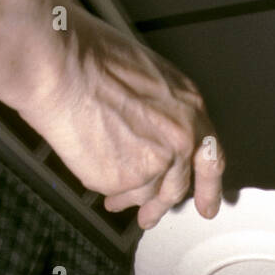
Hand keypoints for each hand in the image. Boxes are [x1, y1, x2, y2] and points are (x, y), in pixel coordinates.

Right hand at [23, 9, 223, 228]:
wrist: (64, 68)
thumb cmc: (94, 59)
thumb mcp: (148, 78)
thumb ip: (160, 113)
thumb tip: (152, 132)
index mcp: (189, 109)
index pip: (210, 158)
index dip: (209, 187)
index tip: (207, 206)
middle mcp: (179, 140)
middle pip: (177, 186)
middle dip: (161, 205)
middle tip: (151, 215)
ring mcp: (154, 163)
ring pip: (146, 194)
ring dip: (131, 200)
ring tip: (116, 201)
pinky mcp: (124, 179)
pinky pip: (116, 190)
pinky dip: (107, 189)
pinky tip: (99, 182)